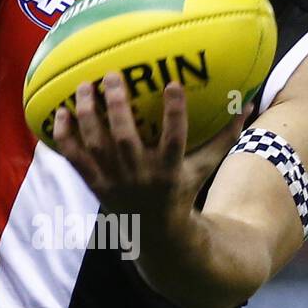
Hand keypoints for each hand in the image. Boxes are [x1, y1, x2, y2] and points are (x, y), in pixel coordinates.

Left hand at [52, 71, 252, 220]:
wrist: (155, 233)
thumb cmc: (182, 190)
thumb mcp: (204, 167)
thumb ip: (224, 136)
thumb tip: (247, 102)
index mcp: (169, 170)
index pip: (174, 138)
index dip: (174, 112)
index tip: (173, 84)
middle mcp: (139, 175)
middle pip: (124, 139)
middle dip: (116, 106)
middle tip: (111, 75)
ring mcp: (114, 181)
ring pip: (95, 145)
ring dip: (87, 114)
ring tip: (83, 86)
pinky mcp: (95, 184)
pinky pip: (74, 159)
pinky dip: (65, 137)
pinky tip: (60, 113)